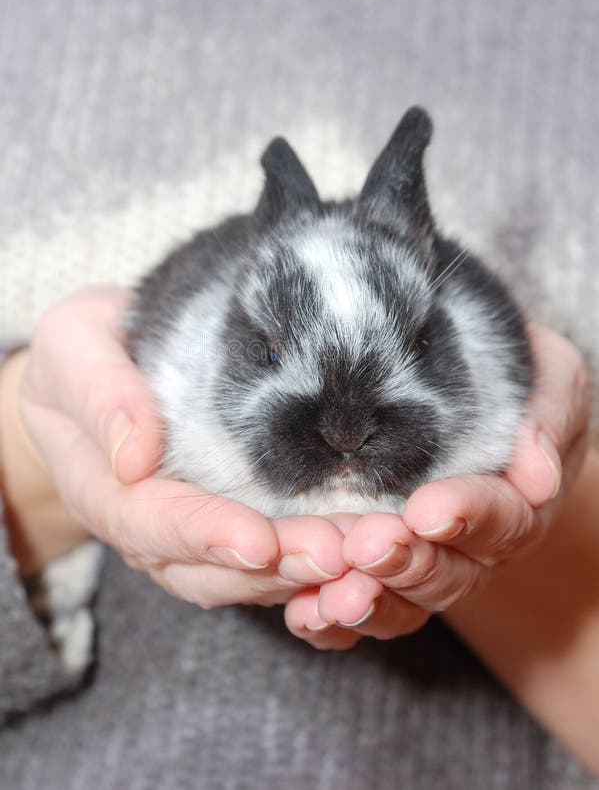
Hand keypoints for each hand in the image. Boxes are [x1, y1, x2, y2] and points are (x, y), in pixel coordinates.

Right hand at [16, 286, 348, 605]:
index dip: (205, 536)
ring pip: (248, 575)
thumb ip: (99, 393)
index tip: (258, 542)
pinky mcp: (233, 521)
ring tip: (366, 557)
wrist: (97, 367)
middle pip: (210, 568)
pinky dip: (317, 568)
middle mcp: (149, 528)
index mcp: (104, 489)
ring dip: (307, 574)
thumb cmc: (83, 350)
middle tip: (340, 555)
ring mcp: (193, 532)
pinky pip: (272, 560)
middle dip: (277, 566)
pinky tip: (367, 555)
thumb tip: (134, 457)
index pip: (152, 524)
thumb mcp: (74, 347)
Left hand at [284, 324, 589, 648]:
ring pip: (400, 602)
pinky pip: (356, 607)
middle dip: (406, 562)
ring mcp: (423, 563)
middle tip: (367, 545)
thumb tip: (539, 476)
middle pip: (446, 573)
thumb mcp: (548, 377)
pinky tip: (302, 611)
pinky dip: (327, 621)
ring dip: (368, 602)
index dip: (466, 516)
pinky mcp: (374, 571)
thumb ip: (547, 415)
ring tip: (333, 595)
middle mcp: (471, 547)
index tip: (428, 511)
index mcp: (514, 501)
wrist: (476, 397)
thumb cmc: (515, 380)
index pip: (499, 517)